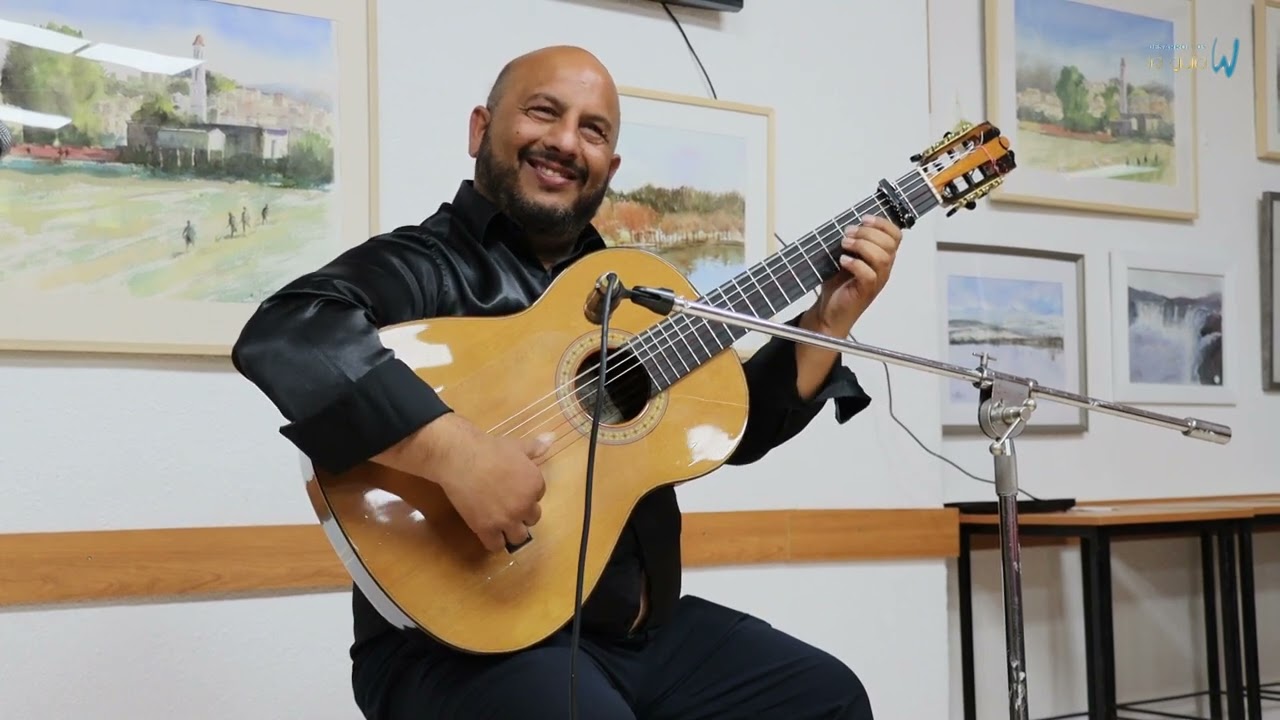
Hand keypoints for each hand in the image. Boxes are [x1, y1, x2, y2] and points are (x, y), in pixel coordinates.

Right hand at [420, 414, 553, 552]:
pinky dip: (494, 541)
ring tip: (499, 522)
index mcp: (535, 484)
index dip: (526, 493)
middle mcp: (525, 504)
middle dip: (521, 514)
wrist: (461, 457)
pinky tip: (487, 532)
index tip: (513, 489)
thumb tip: (552, 438)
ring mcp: (506, 519)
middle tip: (506, 505)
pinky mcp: (486, 528)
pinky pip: (496, 545)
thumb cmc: (489, 448)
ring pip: (518, 536)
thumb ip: (535, 447)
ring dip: (511, 531)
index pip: (538, 497)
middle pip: (532, 519)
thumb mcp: (516, 445)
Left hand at [812, 215, 902, 336]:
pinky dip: (855, 264)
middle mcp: (884, 269)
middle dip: (868, 233)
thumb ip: (852, 243)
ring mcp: (877, 281)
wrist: (829, 311)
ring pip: (882, 258)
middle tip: (847, 233)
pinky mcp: (866, 291)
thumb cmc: (838, 284)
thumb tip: (849, 224)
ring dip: (862, 246)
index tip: (863, 219)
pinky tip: (842, 261)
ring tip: (844, 245)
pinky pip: (869, 275)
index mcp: (882, 257)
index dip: (883, 224)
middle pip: (890, 244)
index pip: (896, 236)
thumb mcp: (846, 257)